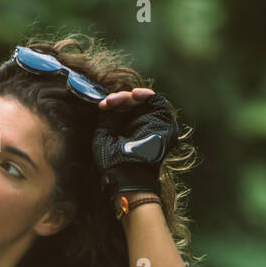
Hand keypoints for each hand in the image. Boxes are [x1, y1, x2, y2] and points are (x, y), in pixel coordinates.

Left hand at [91, 88, 179, 203]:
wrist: (126, 172)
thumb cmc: (112, 160)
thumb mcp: (103, 135)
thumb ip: (107, 118)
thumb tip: (107, 103)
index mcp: (126, 128)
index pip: (122, 108)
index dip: (112, 103)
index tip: (102, 106)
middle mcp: (139, 124)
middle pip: (131, 103)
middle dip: (118, 99)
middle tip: (108, 102)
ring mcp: (152, 122)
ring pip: (141, 101)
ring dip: (128, 97)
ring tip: (116, 99)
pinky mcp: (163, 122)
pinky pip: (157, 102)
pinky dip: (146, 95)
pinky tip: (134, 94)